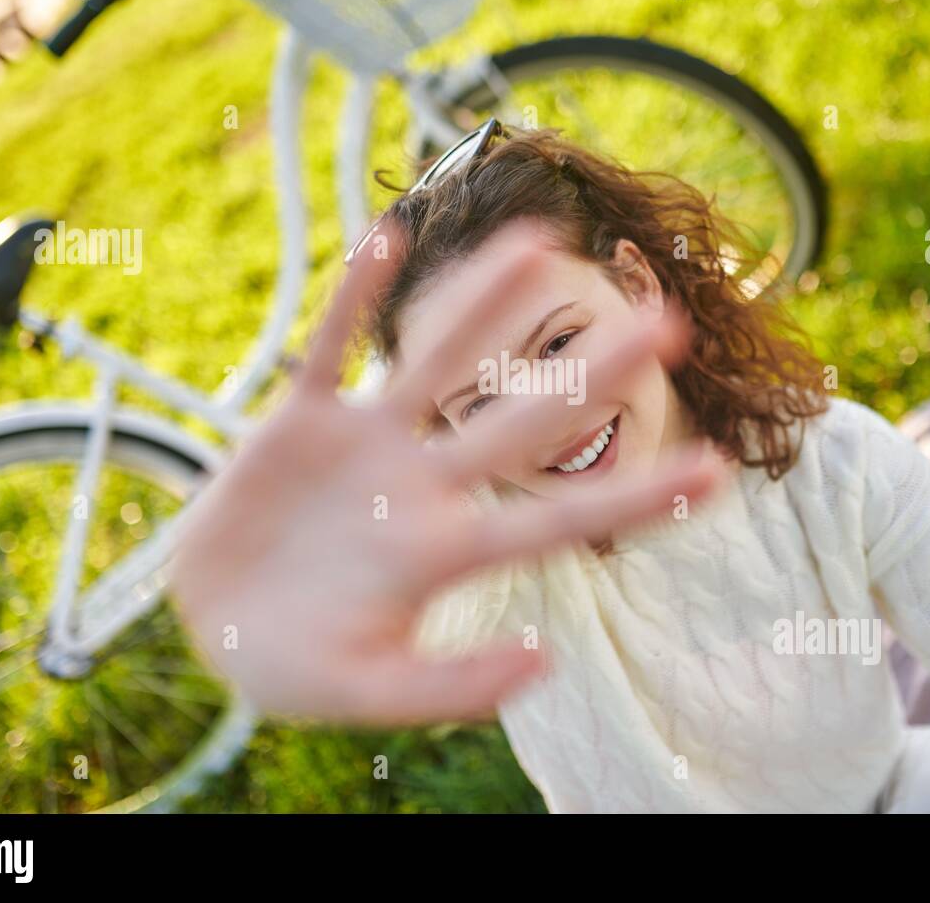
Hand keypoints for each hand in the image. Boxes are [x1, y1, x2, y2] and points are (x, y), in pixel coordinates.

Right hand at [169, 220, 723, 724]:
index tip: (716, 468)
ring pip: (435, 362)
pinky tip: (384, 239)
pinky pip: (327, 352)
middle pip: (521, 421)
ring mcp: (365, 444)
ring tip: (543, 241)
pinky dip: (348, 302)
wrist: (213, 619)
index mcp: (443, 550)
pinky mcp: (300, 421)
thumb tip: (544, 660)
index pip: (554, 520)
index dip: (632, 497)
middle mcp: (421, 484)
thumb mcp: (360, 690)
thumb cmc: (288, 664)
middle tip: (669, 321)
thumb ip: (445, 687)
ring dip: (483, 303)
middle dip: (591, 373)